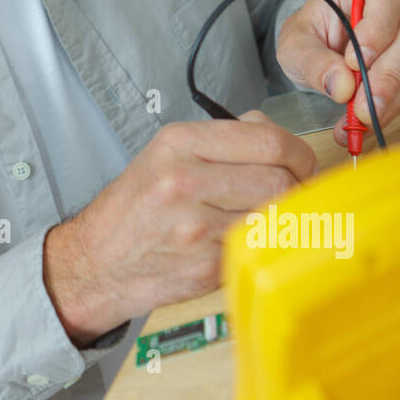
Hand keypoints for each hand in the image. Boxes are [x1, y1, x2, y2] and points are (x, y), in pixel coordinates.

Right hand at [43, 111, 317, 344]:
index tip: (302, 166)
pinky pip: (258, 248)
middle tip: (295, 196)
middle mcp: (184, 180)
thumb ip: (224, 138)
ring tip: (268, 218)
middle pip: (280, 181)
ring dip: (282, 219)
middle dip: (297, 189)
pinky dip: (261, 245)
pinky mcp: (205, 266)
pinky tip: (245, 242)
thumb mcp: (167, 153)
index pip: (270, 141)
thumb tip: (275, 134)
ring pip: (275, 217)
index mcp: (179, 143)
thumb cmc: (137, 207)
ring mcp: (195, 226)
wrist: (97, 260)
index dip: (300, 155)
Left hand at [276, 0, 399, 146]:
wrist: (315, 44)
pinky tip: (365, 123)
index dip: (377, 29)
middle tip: (362, 105)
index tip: (355, 61)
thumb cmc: (309, 31)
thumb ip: (313, 60)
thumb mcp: (295, 43)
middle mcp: (396, 4)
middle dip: (386, 75)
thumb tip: (341, 85)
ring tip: (360, 121)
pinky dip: (388, 108)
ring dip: (389, 98)